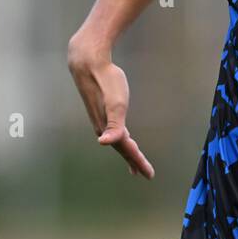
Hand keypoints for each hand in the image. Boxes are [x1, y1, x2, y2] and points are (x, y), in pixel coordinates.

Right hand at [66, 39, 153, 178]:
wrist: (88, 63)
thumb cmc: (105, 82)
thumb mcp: (116, 104)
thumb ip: (113, 125)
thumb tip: (104, 142)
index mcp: (110, 128)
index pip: (127, 150)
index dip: (139, 163)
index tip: (149, 175)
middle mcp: (104, 127)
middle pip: (122, 149)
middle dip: (134, 161)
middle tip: (144, 172)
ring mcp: (101, 119)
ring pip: (117, 141)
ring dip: (126, 152)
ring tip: (133, 161)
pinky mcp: (101, 110)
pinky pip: (113, 130)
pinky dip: (120, 138)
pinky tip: (121, 136)